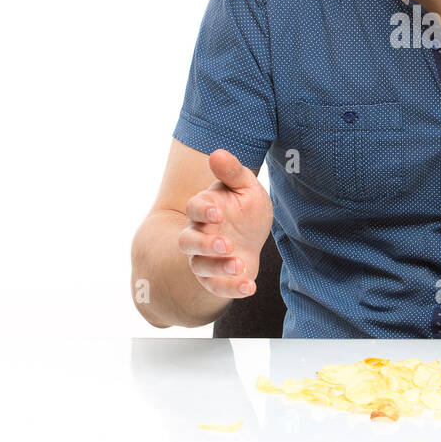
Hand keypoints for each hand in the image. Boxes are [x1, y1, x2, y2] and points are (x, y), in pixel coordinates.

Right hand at [178, 149, 272, 298]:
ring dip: (218, 268)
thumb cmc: (245, 208)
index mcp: (204, 209)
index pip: (194, 208)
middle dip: (205, 244)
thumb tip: (217, 153)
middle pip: (188, 242)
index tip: (218, 213)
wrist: (252, 237)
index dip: (203, 211)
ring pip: (199, 266)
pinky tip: (249, 287)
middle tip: (226, 244)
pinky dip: (231, 289)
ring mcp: (204, 258)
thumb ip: (232, 172)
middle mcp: (198, 235)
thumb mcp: (246, 188)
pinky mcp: (216, 279)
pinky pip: (217, 287)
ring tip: (239, 265)